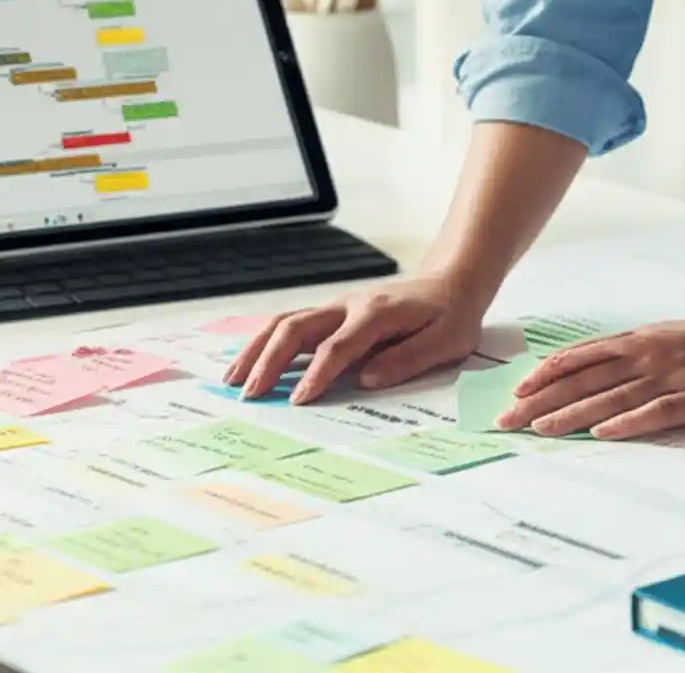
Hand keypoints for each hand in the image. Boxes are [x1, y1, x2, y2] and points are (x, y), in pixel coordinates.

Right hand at [224, 274, 486, 402]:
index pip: (338, 346)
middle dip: (269, 361)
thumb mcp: (447, 341)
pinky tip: (248, 364)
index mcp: (377, 314)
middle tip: (250, 395)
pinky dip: (264, 342)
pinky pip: (290, 324)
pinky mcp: (331, 314)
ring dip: (256, 350)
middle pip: (297, 328)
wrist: (451, 283)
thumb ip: (408, 358)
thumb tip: (367, 379)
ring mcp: (336, 307)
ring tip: (233, 381)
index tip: (298, 401)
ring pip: (285, 323)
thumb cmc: (451, 316)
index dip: (317, 374)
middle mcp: (349, 306)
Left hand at [495, 309, 684, 439]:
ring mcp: (671, 377)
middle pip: (585, 381)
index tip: (516, 392)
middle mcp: (647, 356)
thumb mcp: (662, 338)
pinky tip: (604, 433)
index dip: (546, 376)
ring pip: (612, 397)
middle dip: (542, 401)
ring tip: (541, 429)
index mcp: (637, 342)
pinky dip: (629, 422)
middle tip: (508, 420)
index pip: (580, 359)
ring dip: (573, 414)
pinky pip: (658, 411)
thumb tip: (586, 370)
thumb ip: (627, 353)